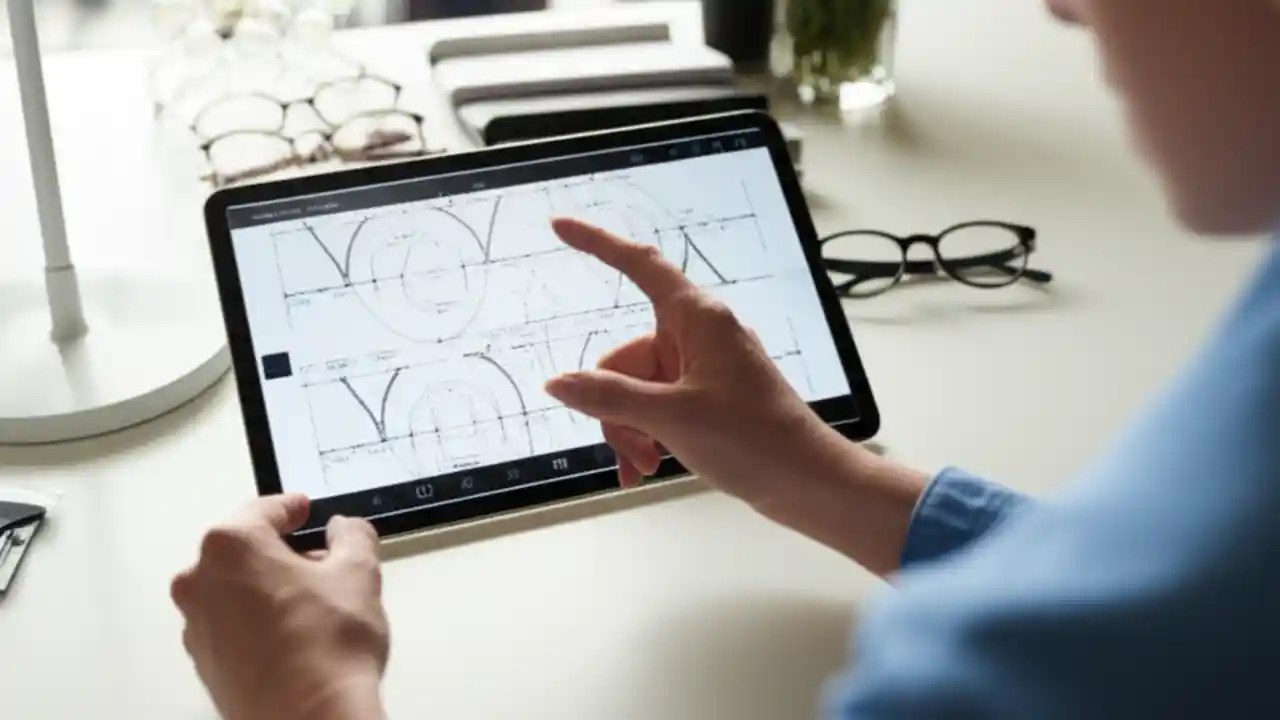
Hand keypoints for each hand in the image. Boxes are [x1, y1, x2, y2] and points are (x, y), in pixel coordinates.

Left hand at [171, 496, 387, 719]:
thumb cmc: (328, 645)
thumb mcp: (358, 572)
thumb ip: (351, 536)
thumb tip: (344, 529)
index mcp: (232, 546)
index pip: (264, 510)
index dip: (291, 508)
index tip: (304, 510)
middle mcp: (201, 582)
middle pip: (244, 551)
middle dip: (282, 552)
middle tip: (322, 562)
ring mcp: (197, 626)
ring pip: (235, 589)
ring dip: (268, 588)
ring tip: (314, 604)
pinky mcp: (204, 664)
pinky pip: (231, 626)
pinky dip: (258, 622)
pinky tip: (295, 636)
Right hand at [546, 219, 926, 574]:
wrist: (808, 482)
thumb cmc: (753, 438)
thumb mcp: (671, 417)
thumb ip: (609, 398)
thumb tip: (558, 383)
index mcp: (697, 319)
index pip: (639, 265)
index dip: (597, 242)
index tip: (560, 226)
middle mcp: (699, 336)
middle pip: (626, 356)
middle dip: (614, 406)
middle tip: (631, 450)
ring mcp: (704, 369)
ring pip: (637, 390)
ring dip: (630, 430)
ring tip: (644, 466)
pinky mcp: (709, 399)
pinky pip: (658, 408)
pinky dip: (646, 435)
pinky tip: (644, 470)